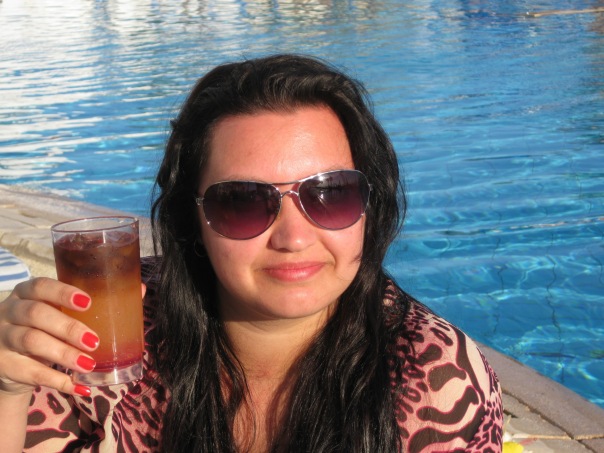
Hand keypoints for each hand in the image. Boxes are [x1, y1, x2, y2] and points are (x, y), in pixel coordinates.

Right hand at [0, 278, 98, 396]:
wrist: (7, 363)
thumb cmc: (40, 330)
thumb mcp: (50, 314)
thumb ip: (75, 310)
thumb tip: (128, 301)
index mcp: (24, 294)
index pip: (40, 286)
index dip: (63, 293)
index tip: (88, 303)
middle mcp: (8, 312)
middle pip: (36, 314)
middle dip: (68, 327)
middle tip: (93, 341)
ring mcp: (2, 339)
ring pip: (32, 342)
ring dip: (64, 354)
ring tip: (88, 364)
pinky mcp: (3, 365)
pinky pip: (32, 373)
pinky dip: (59, 381)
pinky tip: (80, 386)